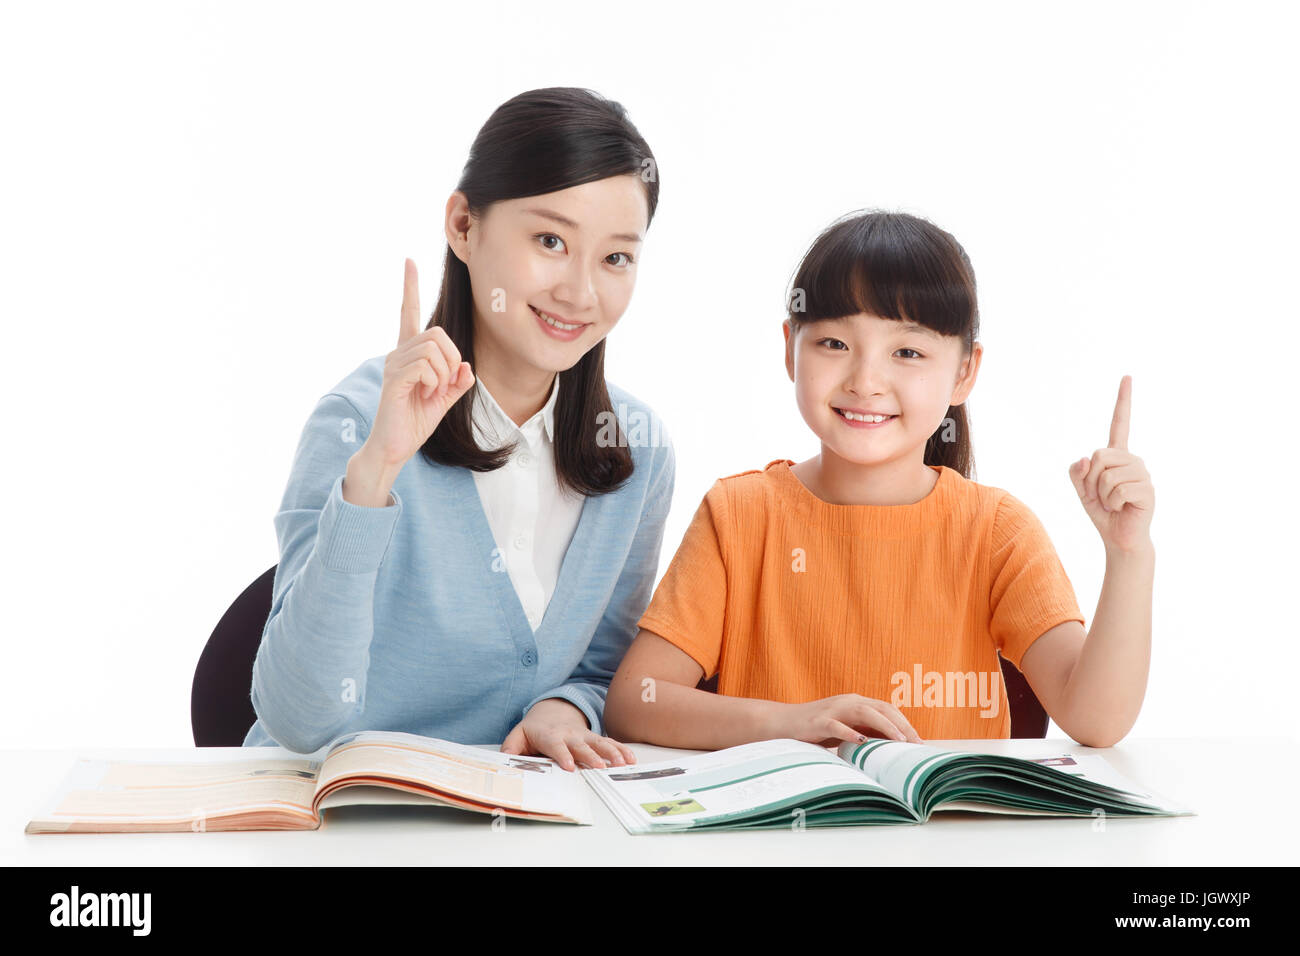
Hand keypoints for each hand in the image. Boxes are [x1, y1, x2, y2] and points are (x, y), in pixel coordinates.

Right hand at [363, 258, 475, 468]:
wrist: (394, 447)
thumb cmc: (415, 423)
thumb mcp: (444, 400)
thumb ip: (457, 382)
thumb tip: (466, 366)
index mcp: (409, 355)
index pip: (409, 313)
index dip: (410, 288)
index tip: (409, 262)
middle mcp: (398, 353)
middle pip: (438, 333)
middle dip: (452, 359)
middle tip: (445, 385)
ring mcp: (393, 364)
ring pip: (434, 348)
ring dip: (444, 373)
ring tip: (433, 392)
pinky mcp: (394, 378)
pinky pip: (425, 365)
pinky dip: (435, 381)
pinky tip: (426, 395)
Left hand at [501, 699, 637, 771]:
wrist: (552, 712)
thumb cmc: (534, 730)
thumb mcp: (518, 736)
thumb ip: (511, 748)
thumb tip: (504, 761)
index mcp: (550, 735)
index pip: (556, 746)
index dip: (563, 755)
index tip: (570, 766)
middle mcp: (570, 735)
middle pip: (581, 745)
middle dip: (590, 756)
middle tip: (599, 767)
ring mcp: (584, 736)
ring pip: (599, 743)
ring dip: (611, 753)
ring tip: (621, 764)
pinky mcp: (594, 738)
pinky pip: (609, 743)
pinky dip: (621, 750)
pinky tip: (631, 760)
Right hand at [776, 694, 922, 745]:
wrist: (782, 723)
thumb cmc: (817, 729)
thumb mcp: (845, 729)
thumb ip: (865, 731)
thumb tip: (892, 746)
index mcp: (856, 702)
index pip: (887, 709)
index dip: (905, 724)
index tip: (919, 743)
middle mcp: (847, 701)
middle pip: (881, 708)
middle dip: (901, 726)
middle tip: (916, 744)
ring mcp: (832, 709)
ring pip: (864, 712)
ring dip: (884, 725)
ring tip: (898, 741)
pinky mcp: (817, 721)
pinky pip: (836, 725)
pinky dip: (850, 732)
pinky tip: (861, 741)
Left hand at [1068, 375, 1154, 554]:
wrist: (1120, 537)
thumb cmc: (1103, 512)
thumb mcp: (1082, 490)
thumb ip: (1077, 472)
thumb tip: (1085, 458)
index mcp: (1117, 456)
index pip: (1119, 423)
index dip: (1123, 400)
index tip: (1127, 376)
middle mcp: (1133, 460)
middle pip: (1098, 456)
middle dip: (1090, 480)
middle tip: (1102, 496)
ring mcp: (1142, 474)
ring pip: (1106, 475)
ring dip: (1101, 494)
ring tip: (1113, 504)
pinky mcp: (1147, 490)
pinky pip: (1116, 491)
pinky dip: (1112, 503)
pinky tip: (1122, 509)